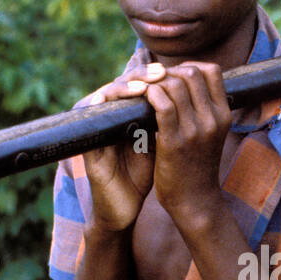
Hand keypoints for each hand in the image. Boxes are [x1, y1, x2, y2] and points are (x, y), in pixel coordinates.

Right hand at [82, 61, 165, 231]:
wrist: (123, 208)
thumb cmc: (141, 176)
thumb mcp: (158, 144)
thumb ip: (167, 121)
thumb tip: (193, 97)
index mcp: (126, 116)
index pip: (138, 85)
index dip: (154, 76)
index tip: (174, 71)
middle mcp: (109, 118)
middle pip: (122, 84)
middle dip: (141, 75)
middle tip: (160, 71)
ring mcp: (96, 129)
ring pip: (106, 95)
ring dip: (125, 87)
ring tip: (144, 85)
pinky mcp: (87, 143)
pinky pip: (92, 118)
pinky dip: (104, 106)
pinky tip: (120, 99)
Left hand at [143, 62, 231, 227]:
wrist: (195, 200)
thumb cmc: (198, 165)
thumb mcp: (211, 134)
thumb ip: (205, 109)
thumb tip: (188, 80)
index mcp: (224, 114)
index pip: (211, 71)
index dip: (189, 66)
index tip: (174, 77)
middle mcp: (213, 119)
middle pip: (191, 73)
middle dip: (169, 72)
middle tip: (155, 84)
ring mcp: (195, 130)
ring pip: (174, 85)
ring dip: (155, 83)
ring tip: (145, 92)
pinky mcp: (174, 142)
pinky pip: (161, 104)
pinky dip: (149, 96)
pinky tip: (142, 102)